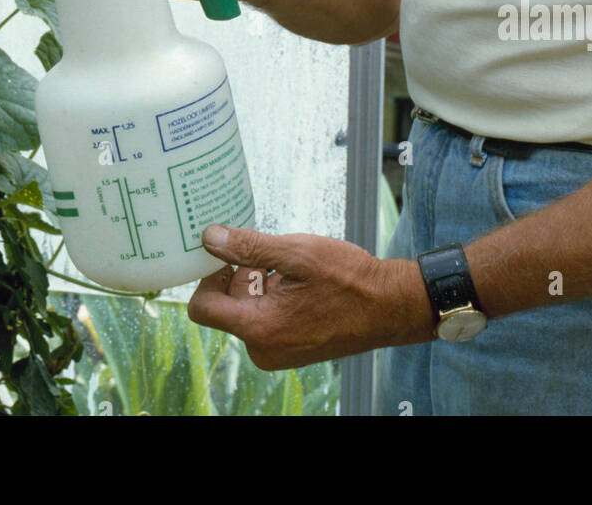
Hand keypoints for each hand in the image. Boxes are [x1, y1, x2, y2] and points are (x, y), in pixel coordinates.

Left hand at [187, 223, 435, 370]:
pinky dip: (272, 298)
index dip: (208, 276)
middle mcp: (262, 349)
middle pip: (225, 306)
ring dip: (259, 285)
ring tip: (291, 272)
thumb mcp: (298, 252)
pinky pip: (263, 320)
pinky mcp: (287, 350)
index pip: (202, 307)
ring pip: (245, 310)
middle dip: (242, 277)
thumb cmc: (349, 279)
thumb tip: (209, 238)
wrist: (388, 307)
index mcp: (260, 328)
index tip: (226, 254)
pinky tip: (298, 285)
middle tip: (273, 260)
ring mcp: (275, 353)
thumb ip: (249, 247)